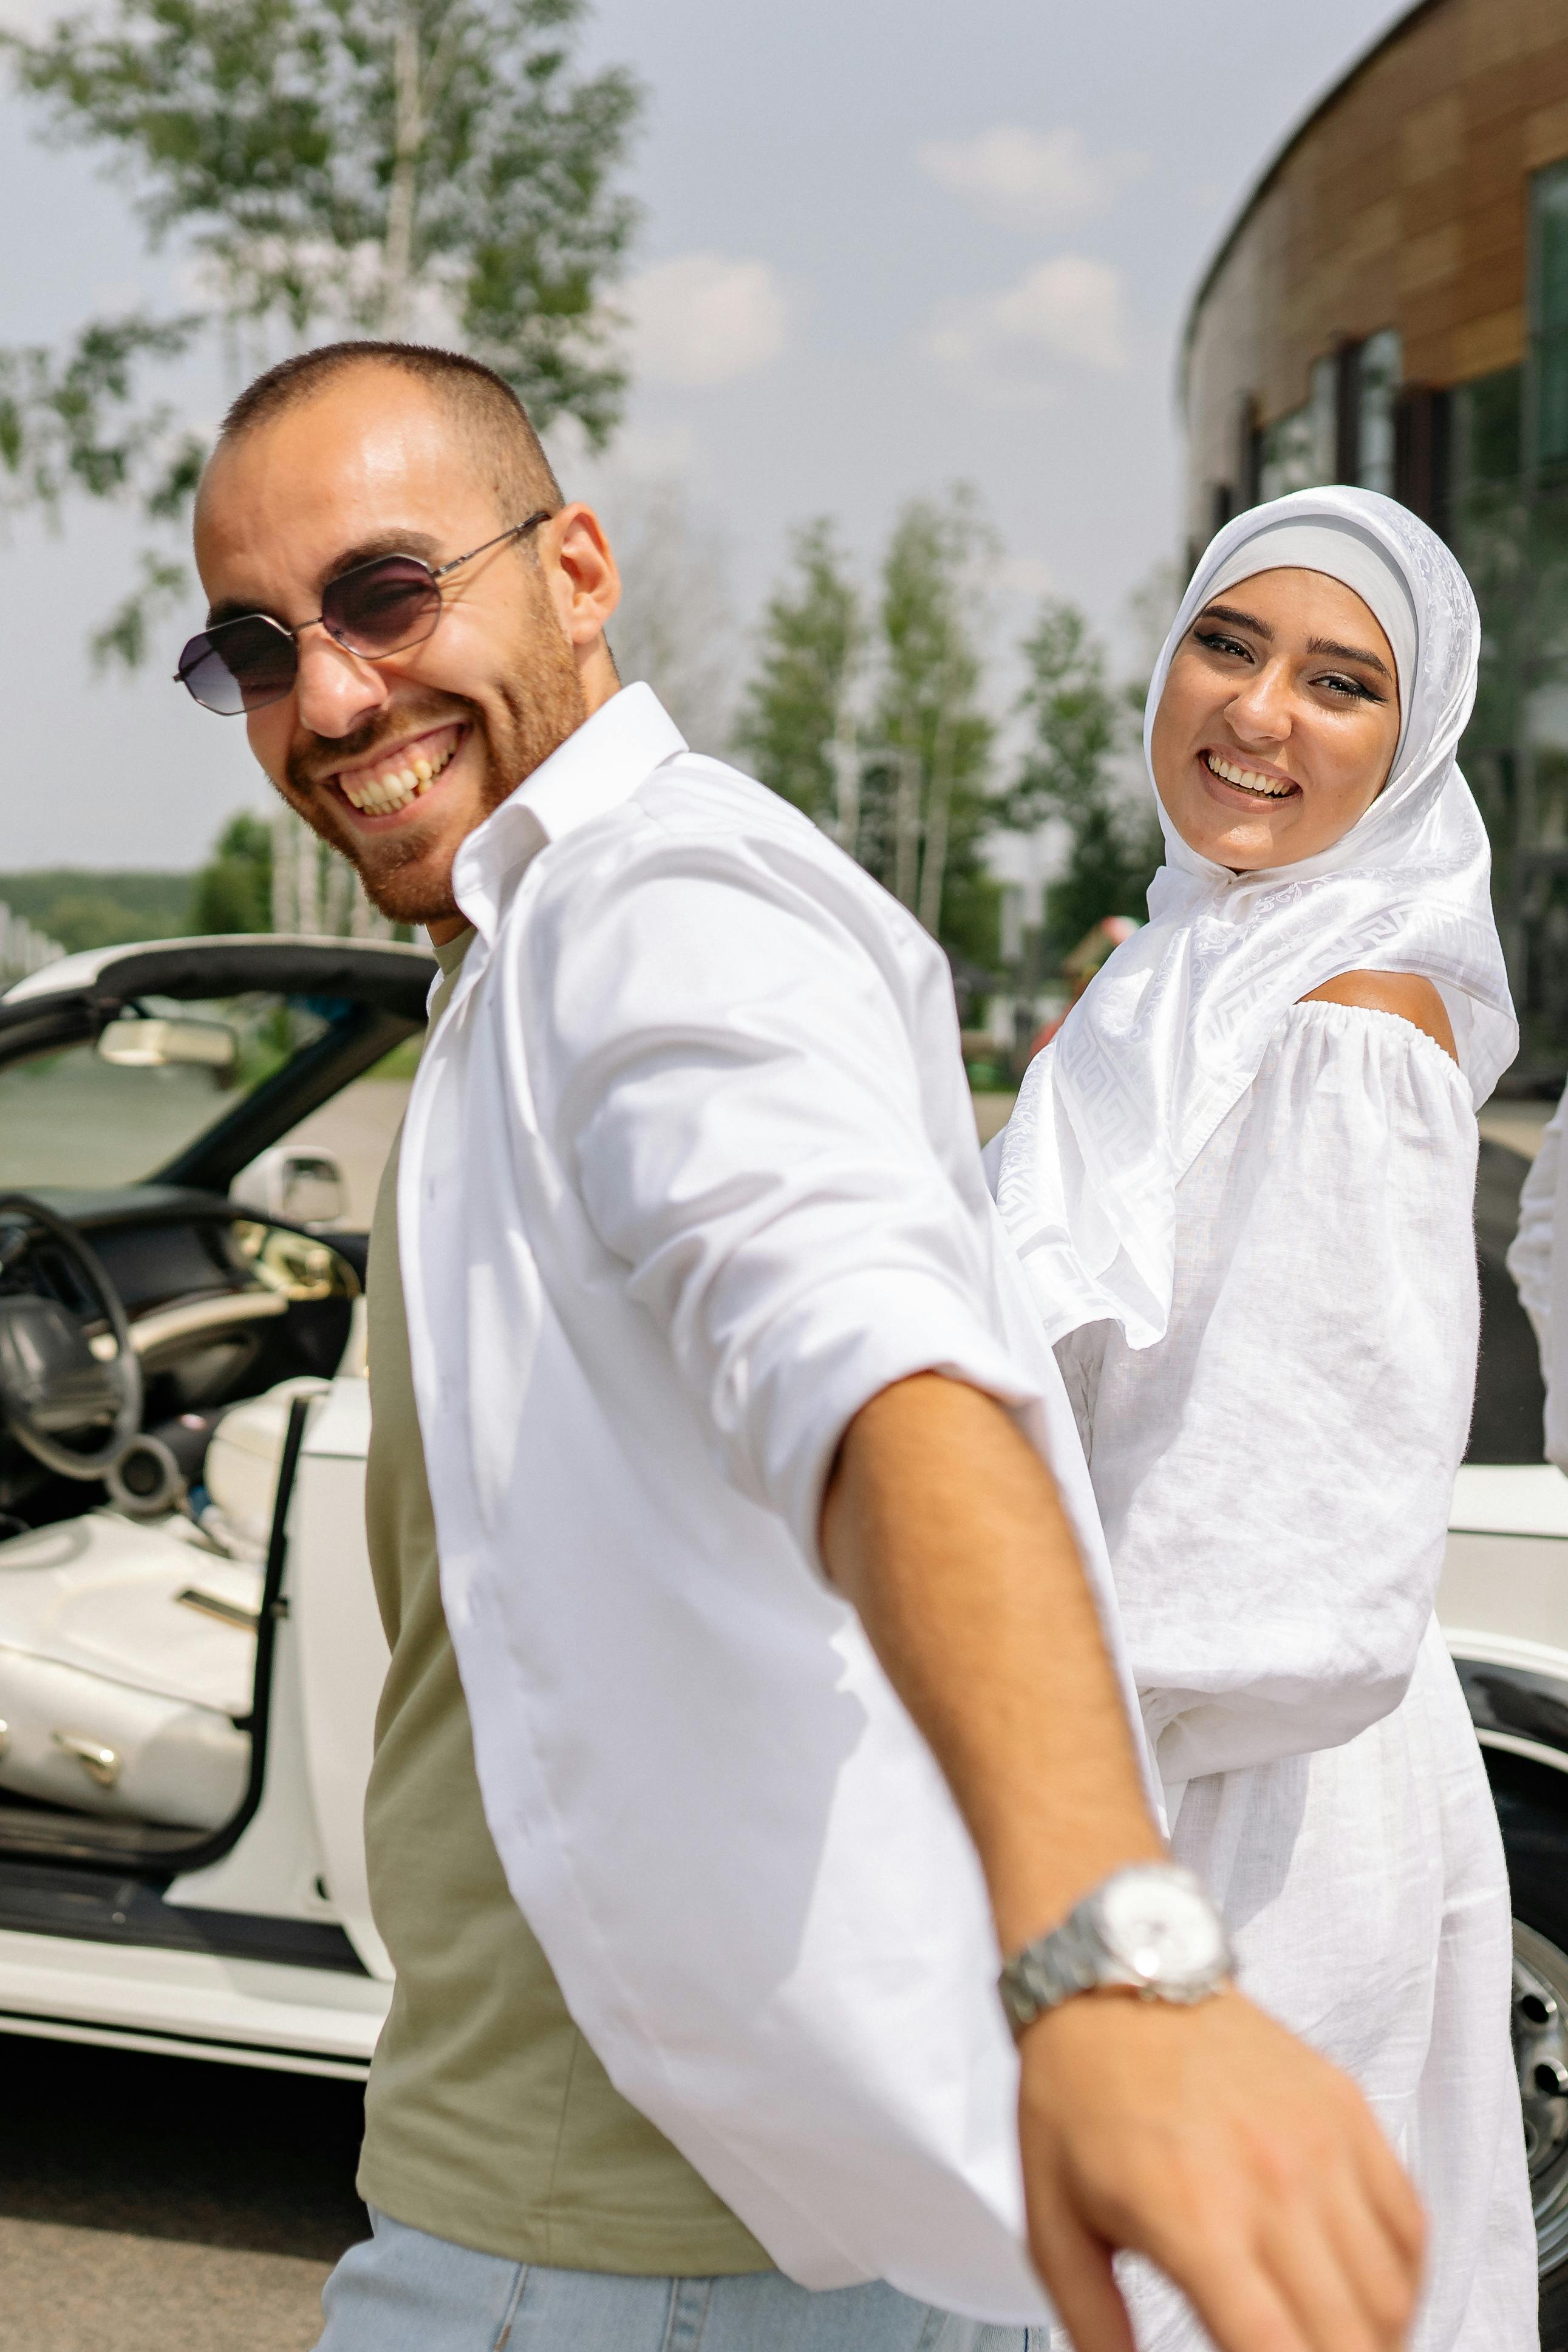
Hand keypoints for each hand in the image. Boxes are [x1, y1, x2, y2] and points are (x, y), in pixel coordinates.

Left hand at [1018, 1987, 1423, 2351]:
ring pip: (1392, 2292)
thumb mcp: (1054, 2225)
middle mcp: (1270, 2181)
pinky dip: (1402, 2279)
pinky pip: (1409, 2222)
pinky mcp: (1346, 2107)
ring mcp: (1319, 2141)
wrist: (1112, 1975)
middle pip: (1349, 2337)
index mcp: (1194, 2218)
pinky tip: (1365, 2294)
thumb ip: (1094, 2328)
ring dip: (1376, 2338)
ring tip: (1335, 2344)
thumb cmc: (1077, 2091)